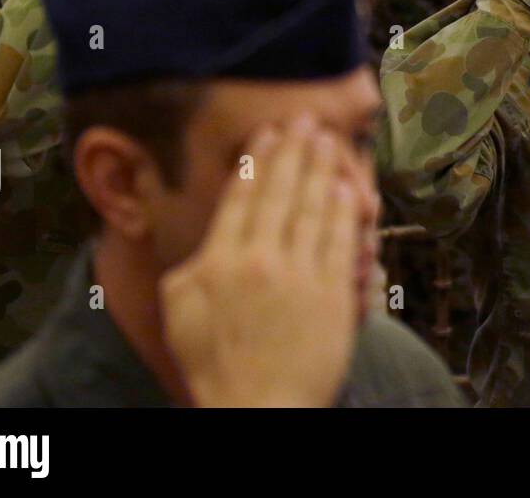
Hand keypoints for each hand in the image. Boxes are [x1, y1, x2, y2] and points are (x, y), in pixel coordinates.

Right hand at [160, 117, 361, 407]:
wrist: (257, 408)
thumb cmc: (215, 365)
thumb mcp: (180, 310)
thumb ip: (190, 264)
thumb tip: (203, 234)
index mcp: (219, 260)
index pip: (242, 196)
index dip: (258, 159)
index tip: (268, 133)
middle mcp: (259, 260)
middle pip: (281, 191)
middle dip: (295, 150)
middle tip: (305, 121)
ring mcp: (300, 274)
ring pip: (314, 207)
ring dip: (322, 169)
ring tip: (328, 142)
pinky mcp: (333, 293)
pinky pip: (341, 241)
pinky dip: (345, 211)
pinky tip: (348, 189)